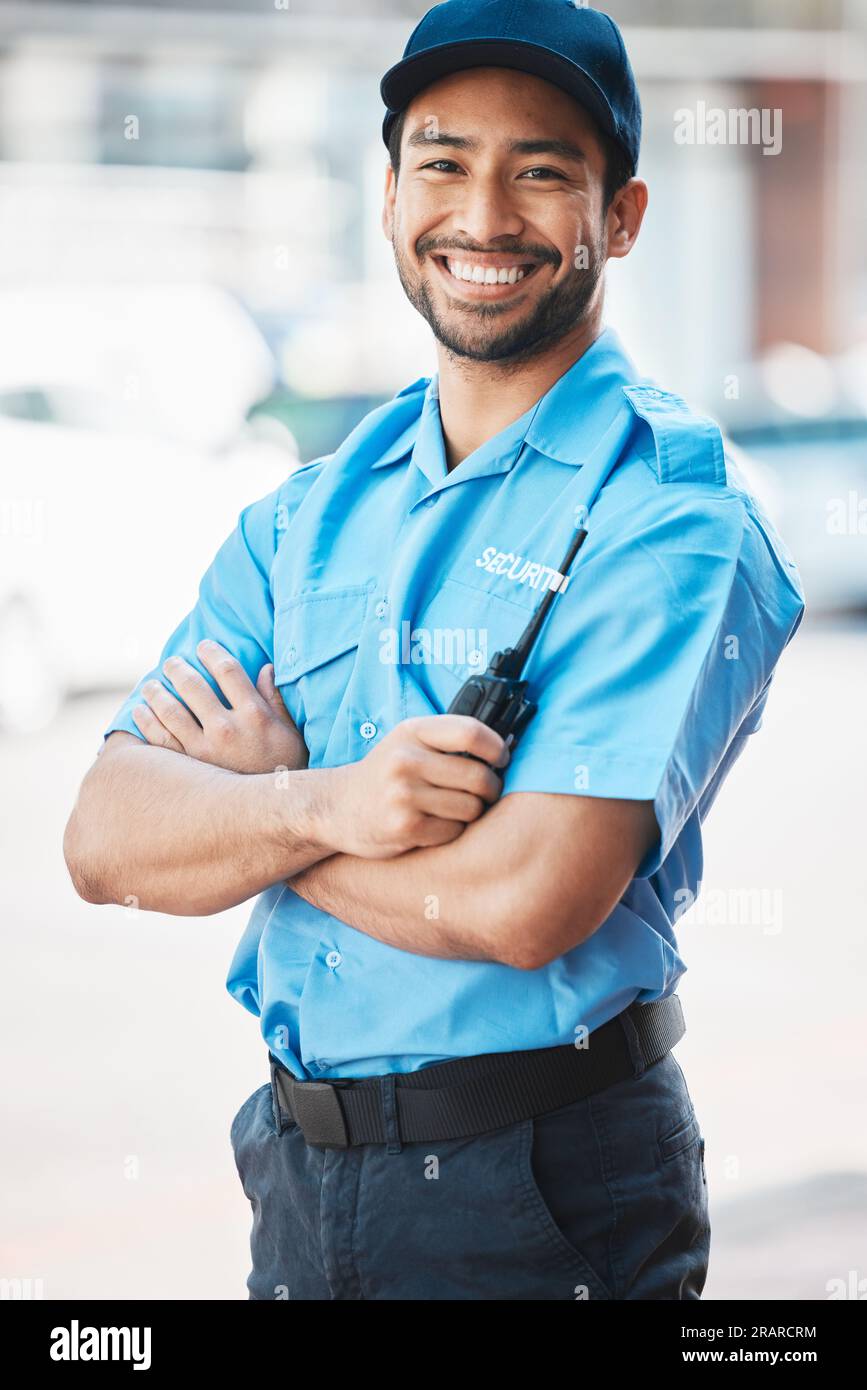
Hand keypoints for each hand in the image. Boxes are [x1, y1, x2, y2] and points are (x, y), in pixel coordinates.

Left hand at [131, 639, 308, 774]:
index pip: (228, 670)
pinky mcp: (188, 769)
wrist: (275, 812)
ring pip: (169, 710)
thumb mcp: (290, 731)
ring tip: (150, 685)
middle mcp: (227, 728)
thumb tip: (266, 668)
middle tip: (171, 662)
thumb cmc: (287, 768)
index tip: (203, 646)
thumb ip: (275, 699)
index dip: (212, 652)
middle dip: (178, 668)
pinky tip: (141, 711)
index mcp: (255, 714)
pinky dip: (146, 721)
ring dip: (156, 692)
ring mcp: (204, 750)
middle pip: (193, 685)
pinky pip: (159, 739)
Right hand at [325, 714, 508, 858]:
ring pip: (471, 807)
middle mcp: (406, 760)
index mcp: (412, 732)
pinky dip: (453, 831)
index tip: (501, 760)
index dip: (497, 748)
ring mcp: (403, 795)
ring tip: (456, 809)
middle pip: (478, 776)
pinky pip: (454, 831)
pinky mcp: (404, 828)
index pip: (471, 733)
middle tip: (486, 793)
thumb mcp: (408, 743)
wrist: (337, 808)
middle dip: (491, 788)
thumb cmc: (385, 774)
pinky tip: (435, 825)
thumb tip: (507, 748)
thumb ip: (448, 741)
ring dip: (472, 812)